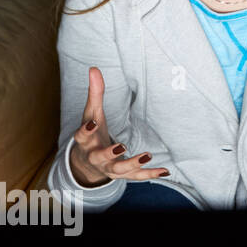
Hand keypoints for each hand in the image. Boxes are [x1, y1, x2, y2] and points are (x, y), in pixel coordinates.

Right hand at [68, 66, 166, 187]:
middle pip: (100, 157)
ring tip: (147, 155)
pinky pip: (136, 177)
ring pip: (119, 170)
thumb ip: (95, 93)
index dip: (85, 131)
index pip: (81, 136)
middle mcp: (96, 156)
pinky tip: (165, 171)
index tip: (91, 123)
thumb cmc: (92, 133)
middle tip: (122, 146)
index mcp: (86, 141)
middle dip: (110, 153)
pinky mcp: (123, 174)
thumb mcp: (92, 113)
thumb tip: (94, 68)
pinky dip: (150, 175)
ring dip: (132, 164)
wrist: (87, 163)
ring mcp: (109, 167)